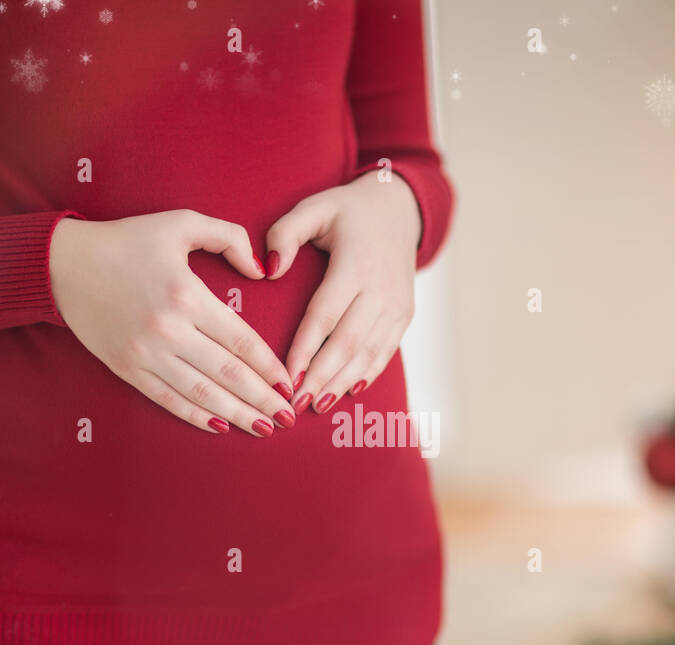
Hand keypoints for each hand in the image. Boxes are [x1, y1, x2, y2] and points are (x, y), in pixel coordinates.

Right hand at [48, 211, 295, 436]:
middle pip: (227, 373)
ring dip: (236, 414)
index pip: (240, 340)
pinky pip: (167, 398)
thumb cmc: (128, 241)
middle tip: (288, 418)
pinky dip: (196, 415)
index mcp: (187, 295)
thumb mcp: (181, 223)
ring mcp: (146, 353)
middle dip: (262, 399)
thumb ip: (228, 237)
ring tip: (263, 428)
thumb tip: (261, 271)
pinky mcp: (127, 368)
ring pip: (201, 392)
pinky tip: (220, 426)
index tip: (289, 383)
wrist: (63, 264)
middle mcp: (168, 329)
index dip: (269, 366)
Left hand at [264, 172, 421, 413]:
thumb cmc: (346, 211)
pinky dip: (368, 374)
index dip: (305, 348)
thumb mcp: (314, 207)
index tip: (285, 376)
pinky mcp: (405, 315)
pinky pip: (386, 351)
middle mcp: (381, 288)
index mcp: (356, 263)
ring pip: (369, 352)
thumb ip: (286, 233)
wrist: (399, 209)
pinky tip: (348, 392)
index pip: (325, 314)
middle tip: (296, 404)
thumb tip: (269, 270)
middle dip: (322, 376)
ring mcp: (397, 304)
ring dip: (342, 382)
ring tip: (317, 406)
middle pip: (348, 341)